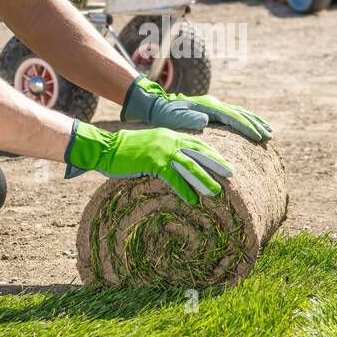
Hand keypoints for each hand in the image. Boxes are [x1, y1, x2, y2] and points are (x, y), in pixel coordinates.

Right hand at [64, 122, 233, 204]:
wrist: (106, 148)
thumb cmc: (126, 151)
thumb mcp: (150, 147)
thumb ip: (165, 152)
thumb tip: (178, 165)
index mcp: (170, 136)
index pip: (197, 144)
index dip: (213, 154)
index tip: (225, 163)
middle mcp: (169, 140)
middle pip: (199, 152)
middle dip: (216, 164)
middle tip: (231, 174)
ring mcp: (161, 150)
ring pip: (189, 166)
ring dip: (204, 179)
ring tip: (215, 192)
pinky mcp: (151, 162)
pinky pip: (172, 177)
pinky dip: (183, 189)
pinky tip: (191, 200)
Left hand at [121, 76, 272, 141]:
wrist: (158, 105)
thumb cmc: (164, 114)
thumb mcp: (173, 117)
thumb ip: (187, 118)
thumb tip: (205, 119)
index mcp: (207, 105)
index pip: (231, 116)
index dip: (246, 127)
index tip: (258, 136)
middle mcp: (214, 104)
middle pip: (240, 114)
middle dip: (256, 125)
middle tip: (270, 136)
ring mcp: (215, 107)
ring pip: (240, 114)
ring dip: (255, 123)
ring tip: (269, 133)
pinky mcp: (214, 112)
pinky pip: (235, 117)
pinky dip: (247, 122)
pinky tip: (254, 129)